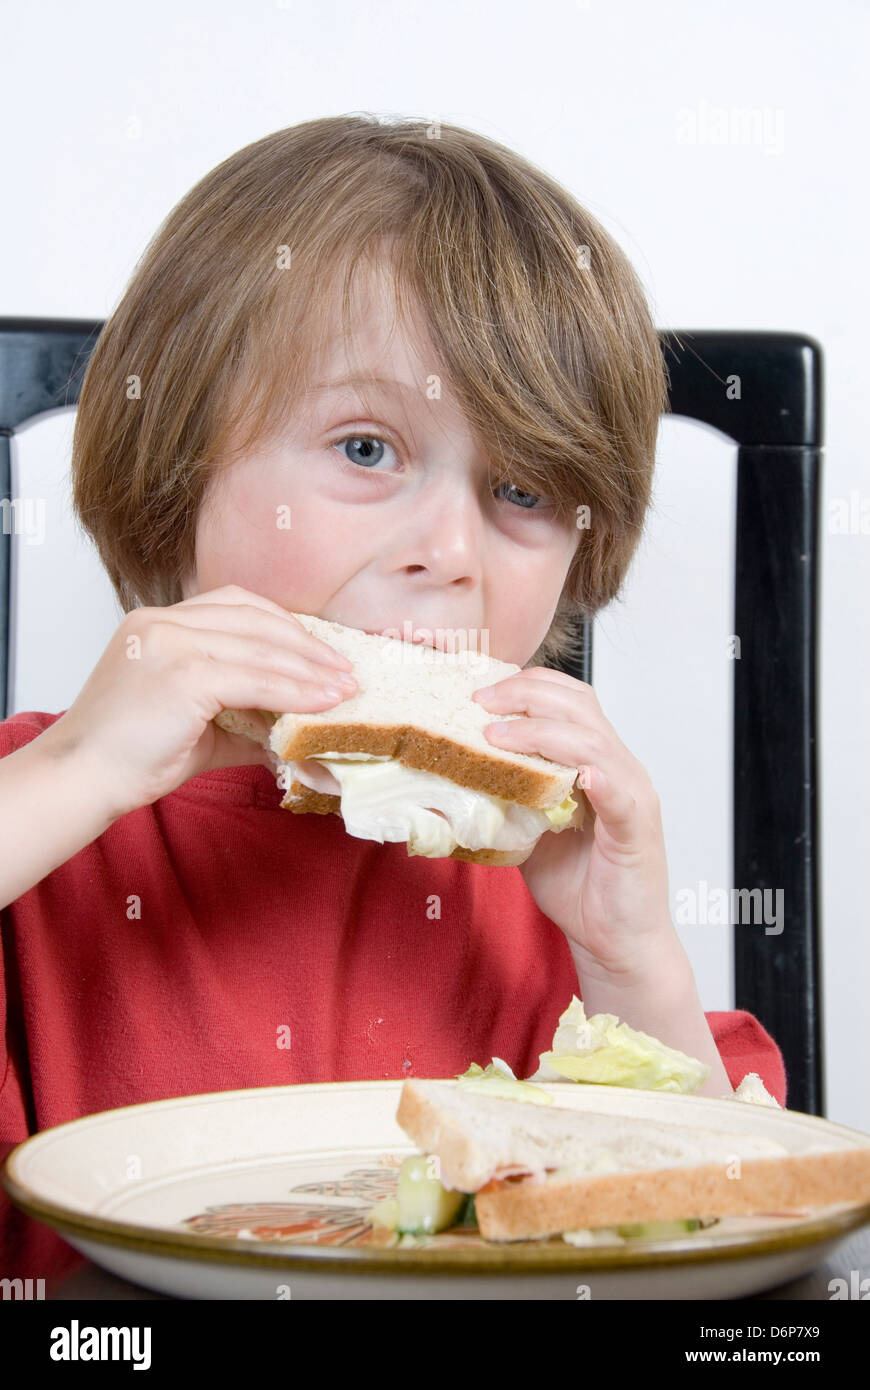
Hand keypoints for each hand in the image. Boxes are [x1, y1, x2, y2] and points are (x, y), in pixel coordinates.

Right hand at [38, 585, 357, 817]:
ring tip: (344, 689)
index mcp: (159, 624)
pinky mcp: (182, 673)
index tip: (323, 652)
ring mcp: (170, 642)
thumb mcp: (198, 728)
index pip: (237, 607)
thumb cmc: (130, 757)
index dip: (286, 627)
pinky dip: (296, 691)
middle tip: (346, 672)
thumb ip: (247, 719)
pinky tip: (322, 703)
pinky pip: (256, 678)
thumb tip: (299, 732)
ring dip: (311, 670)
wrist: (81, 781)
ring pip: (261, 648)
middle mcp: (162, 622)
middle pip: (255, 620)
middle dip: (308, 646)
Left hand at [472, 668, 675, 978]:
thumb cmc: (577, 885)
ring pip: (593, 742)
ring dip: (542, 732)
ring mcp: (631, 795)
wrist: (614, 940)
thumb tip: (448, 779)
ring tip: (498, 735)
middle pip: (580, 706)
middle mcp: (618, 768)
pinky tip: (579, 774)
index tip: (480, 690)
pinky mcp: (636, 830)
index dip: (527, 685)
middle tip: (480, 701)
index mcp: (595, 760)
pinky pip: (619, 795)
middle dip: (526, 695)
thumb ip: (503, 798)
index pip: (569, 700)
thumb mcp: (526, 830)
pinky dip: (599, 779)